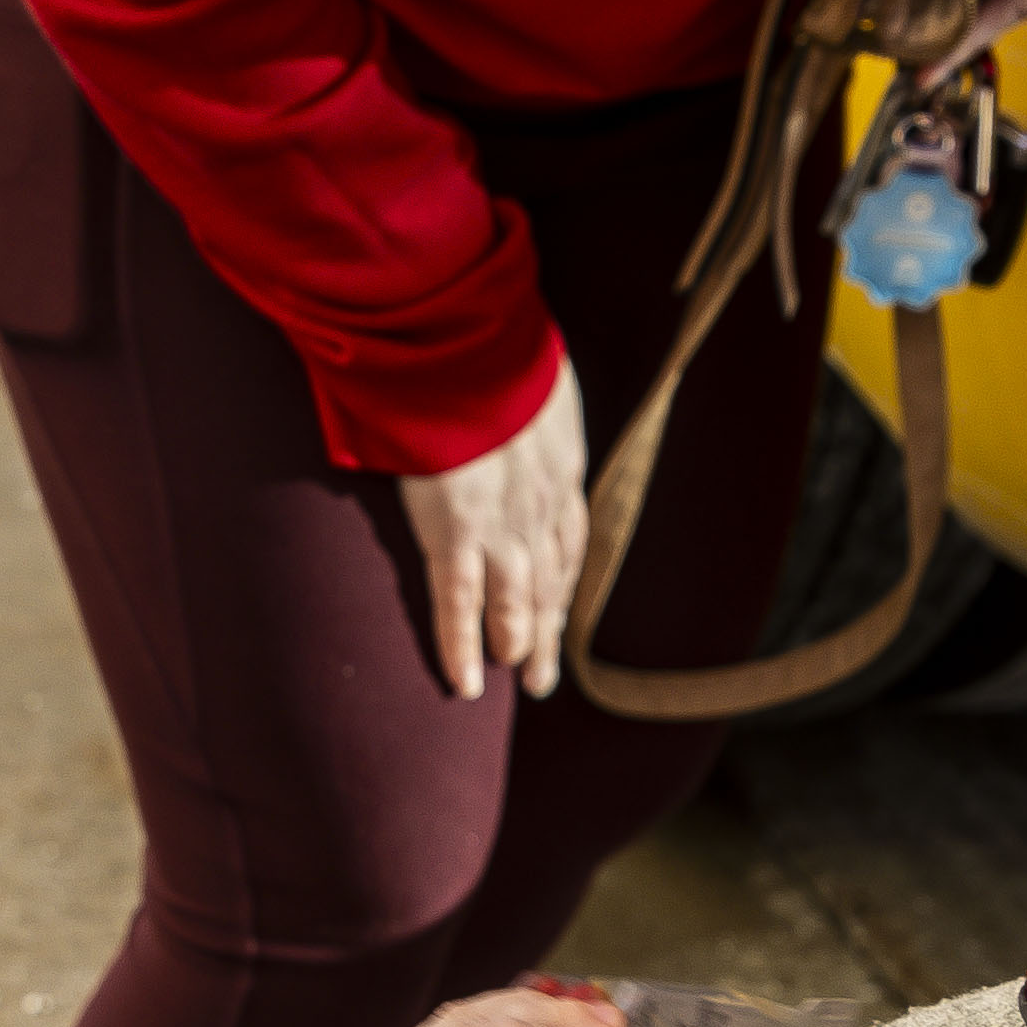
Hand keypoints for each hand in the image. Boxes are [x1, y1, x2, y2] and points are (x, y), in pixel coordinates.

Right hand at [394, 350, 588, 702]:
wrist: (466, 341)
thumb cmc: (486, 342)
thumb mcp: (521, 365)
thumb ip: (516, 389)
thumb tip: (506, 385)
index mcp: (559, 462)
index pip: (568, 536)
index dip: (563, 579)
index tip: (559, 609)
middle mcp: (542, 502)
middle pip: (552, 578)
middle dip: (550, 625)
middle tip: (545, 673)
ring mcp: (503, 522)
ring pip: (517, 600)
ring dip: (520, 643)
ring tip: (519, 679)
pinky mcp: (458, 531)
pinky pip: (461, 603)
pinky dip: (461, 647)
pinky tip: (463, 684)